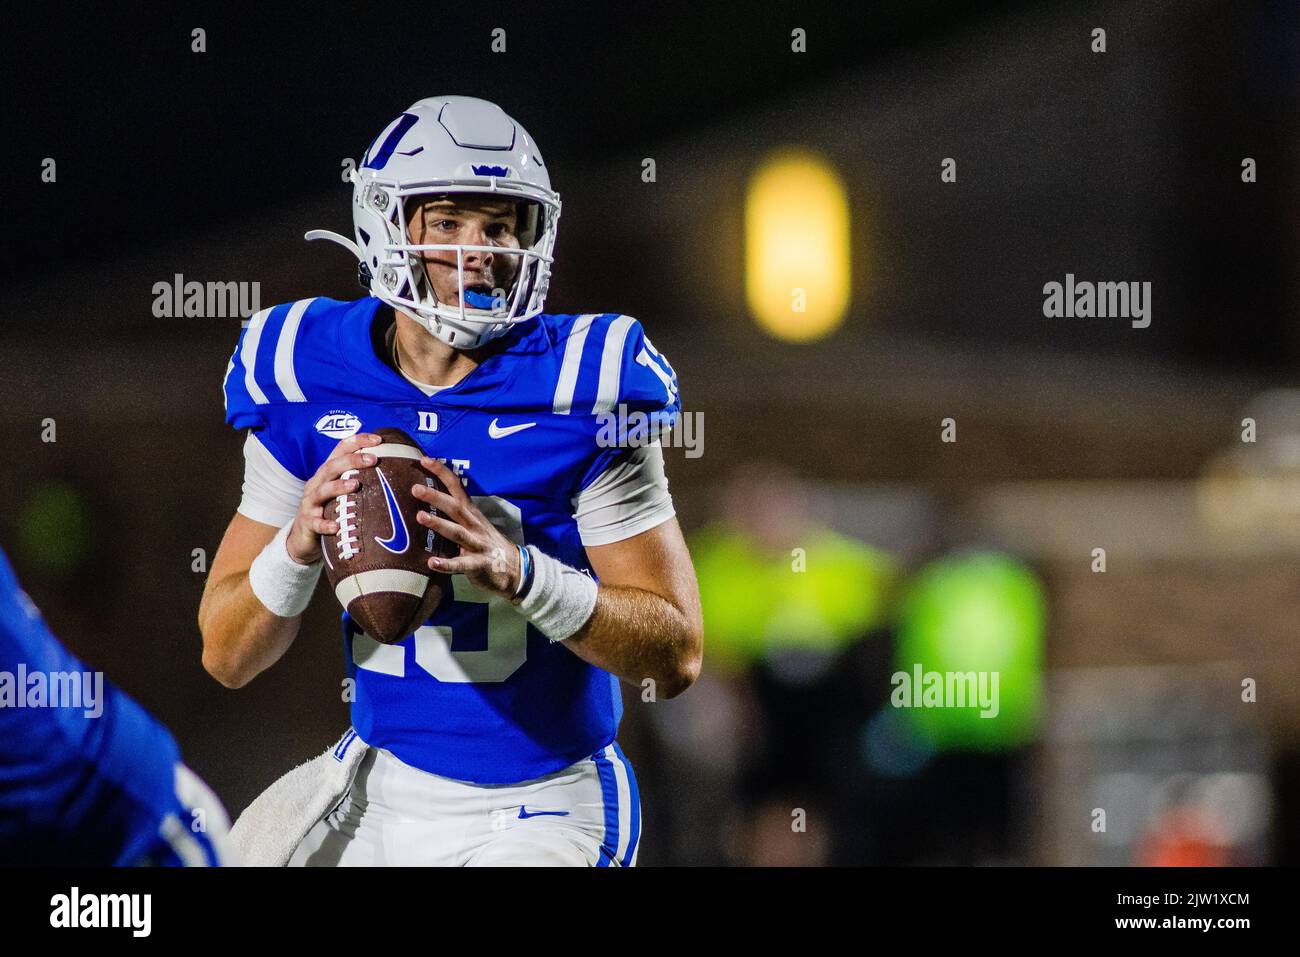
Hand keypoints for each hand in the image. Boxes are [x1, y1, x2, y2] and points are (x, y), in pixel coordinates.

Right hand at [286, 433, 383, 564]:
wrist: (303, 536)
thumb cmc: (329, 510)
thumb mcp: (341, 492)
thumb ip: (359, 479)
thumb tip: (393, 472)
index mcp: (327, 473)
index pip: (340, 450)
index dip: (357, 441)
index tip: (378, 440)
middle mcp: (317, 483)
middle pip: (332, 466)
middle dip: (352, 460)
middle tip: (373, 459)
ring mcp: (310, 503)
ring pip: (322, 491)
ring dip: (338, 486)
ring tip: (355, 485)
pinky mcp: (307, 522)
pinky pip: (315, 522)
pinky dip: (325, 524)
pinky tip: (336, 526)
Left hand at [412, 456, 521, 598]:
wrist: (516, 568)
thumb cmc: (487, 545)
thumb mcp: (474, 524)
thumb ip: (455, 515)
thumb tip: (428, 500)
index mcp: (472, 513)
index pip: (457, 487)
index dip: (442, 472)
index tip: (424, 460)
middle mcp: (474, 525)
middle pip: (455, 507)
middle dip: (436, 497)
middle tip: (415, 489)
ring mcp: (478, 544)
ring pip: (457, 532)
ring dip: (439, 524)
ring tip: (420, 517)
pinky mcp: (479, 565)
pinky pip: (462, 564)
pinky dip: (447, 564)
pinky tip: (432, 563)